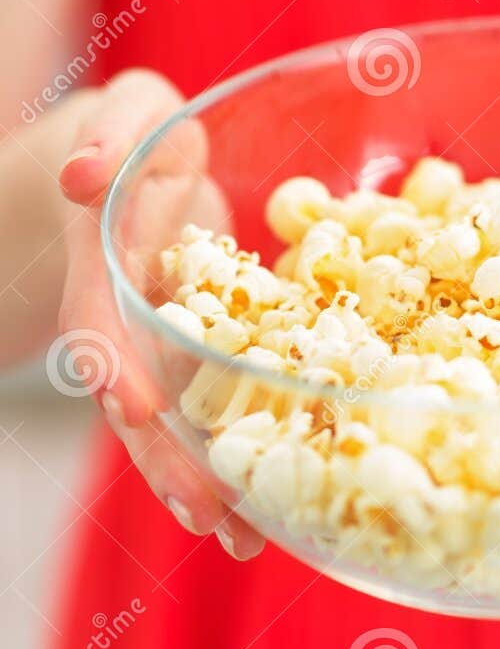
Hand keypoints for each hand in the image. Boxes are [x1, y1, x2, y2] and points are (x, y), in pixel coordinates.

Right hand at [56, 68, 262, 561]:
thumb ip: (111, 134)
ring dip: (199, 478)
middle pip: (135, 395)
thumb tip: (85, 174)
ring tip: (241, 537)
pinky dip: (233, 453)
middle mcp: (126, 313)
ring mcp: (157, 343)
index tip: (133, 404)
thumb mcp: (127, 111)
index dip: (113, 359)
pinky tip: (265, 508)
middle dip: (165, 456)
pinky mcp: (197, 354)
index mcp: (103, 256)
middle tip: (207, 512)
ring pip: (171, 423)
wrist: (128, 165)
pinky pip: (209, 409)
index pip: (98, 316)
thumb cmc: (137, 132)